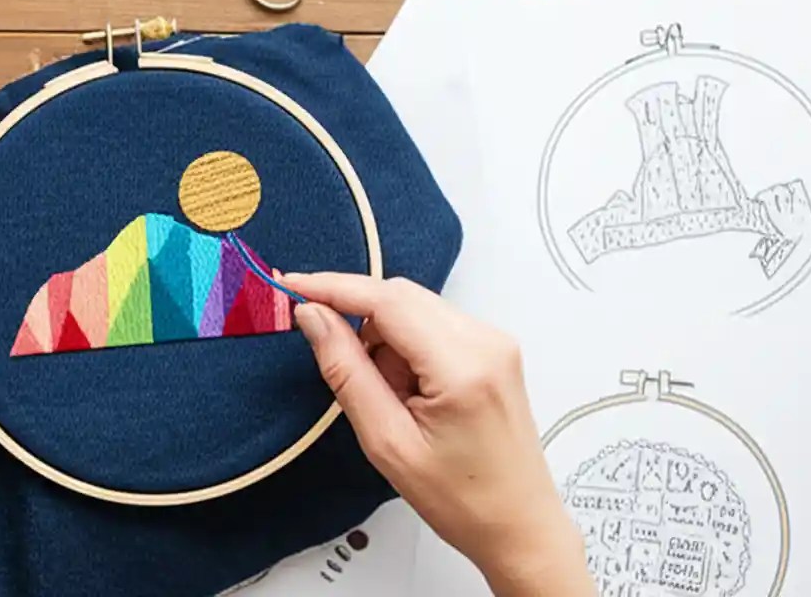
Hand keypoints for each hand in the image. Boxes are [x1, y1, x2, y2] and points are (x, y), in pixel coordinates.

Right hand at [282, 273, 593, 596]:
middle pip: (400, 295)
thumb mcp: (386, 441)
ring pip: (413, 308)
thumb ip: (346, 370)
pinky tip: (405, 390)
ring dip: (383, 338)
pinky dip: (404, 347)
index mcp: (462, 366)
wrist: (518, 525)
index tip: (292, 286)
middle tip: (331, 355)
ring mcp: (494, 342)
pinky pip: (431, 324)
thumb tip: (314, 318)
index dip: (332, 287)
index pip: (386, 299)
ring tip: (387, 397)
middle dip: (357, 318)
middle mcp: (486, 341)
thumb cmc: (461, 498)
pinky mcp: (492, 349)